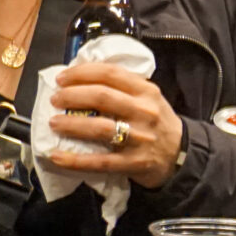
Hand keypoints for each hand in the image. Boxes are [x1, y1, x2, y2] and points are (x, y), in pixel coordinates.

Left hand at [46, 61, 184, 189]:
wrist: (181, 155)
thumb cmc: (156, 123)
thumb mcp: (148, 98)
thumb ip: (123, 88)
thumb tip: (80, 80)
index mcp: (146, 91)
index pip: (111, 74)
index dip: (81, 73)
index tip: (62, 78)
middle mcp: (144, 112)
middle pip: (102, 97)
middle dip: (72, 96)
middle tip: (55, 100)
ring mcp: (140, 138)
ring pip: (100, 128)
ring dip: (71, 124)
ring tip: (53, 123)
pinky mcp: (133, 163)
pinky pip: (100, 161)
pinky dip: (75, 160)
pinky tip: (57, 156)